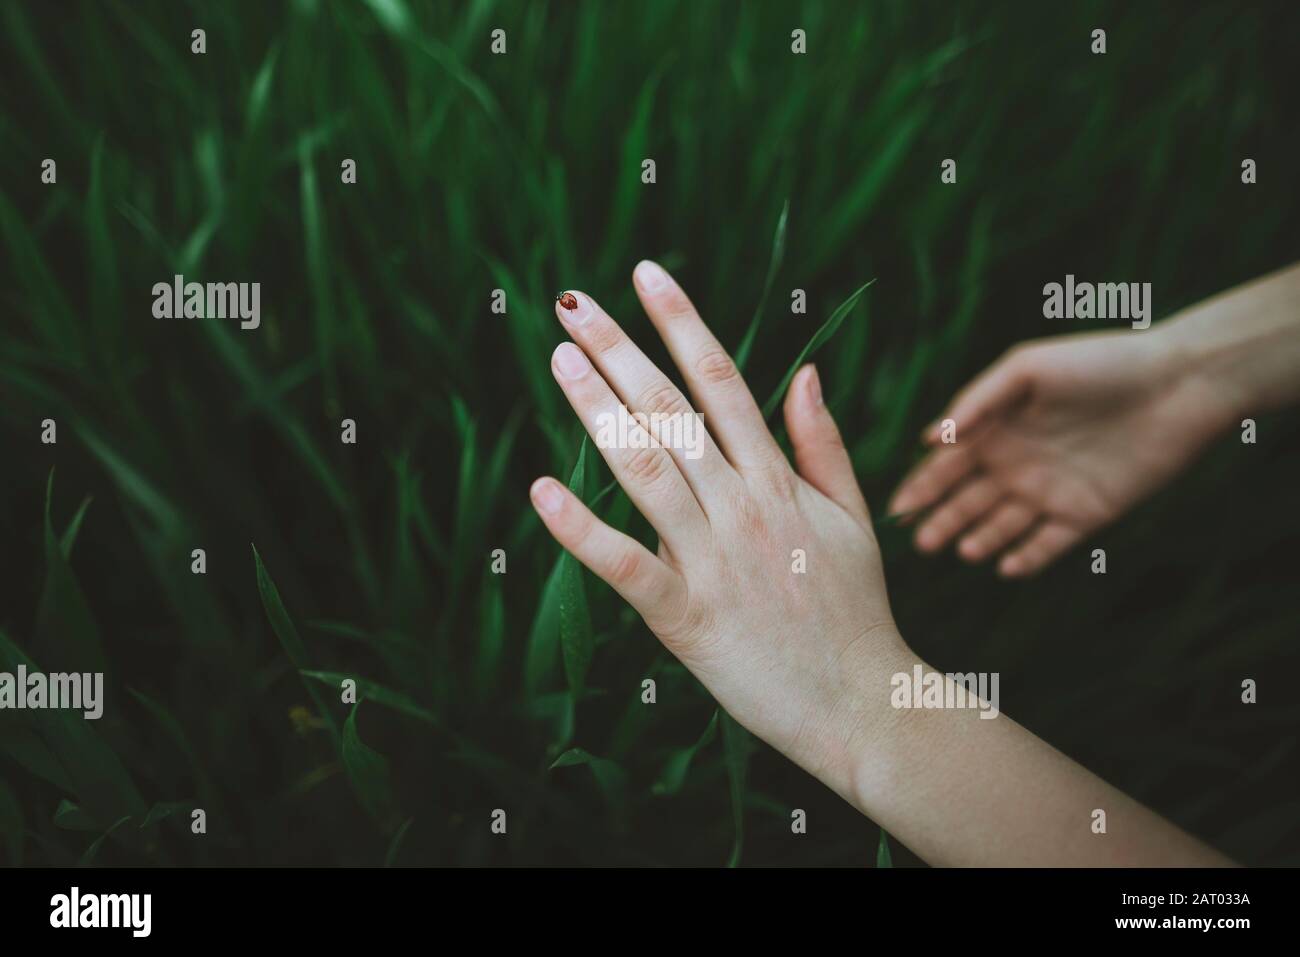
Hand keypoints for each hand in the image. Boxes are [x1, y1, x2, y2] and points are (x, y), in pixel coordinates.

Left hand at [530, 261, 908, 799]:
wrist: (866, 704)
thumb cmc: (855, 610)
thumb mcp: (852, 517)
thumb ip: (822, 443)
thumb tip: (806, 371)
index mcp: (777, 480)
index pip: (723, 380)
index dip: (681, 322)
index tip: (646, 273)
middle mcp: (742, 506)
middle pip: (672, 410)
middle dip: (619, 349)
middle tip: (570, 301)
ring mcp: (713, 559)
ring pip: (646, 468)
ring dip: (597, 411)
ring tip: (559, 359)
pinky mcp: (686, 617)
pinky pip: (627, 566)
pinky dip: (583, 531)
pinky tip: (541, 491)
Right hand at [889, 327, 1234, 575]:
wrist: (1177, 383)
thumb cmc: (1100, 363)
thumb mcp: (1027, 369)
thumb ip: (977, 402)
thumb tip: (929, 440)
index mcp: (998, 430)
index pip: (947, 467)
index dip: (920, 489)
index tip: (895, 512)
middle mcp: (1017, 464)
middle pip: (967, 503)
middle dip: (941, 522)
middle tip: (920, 544)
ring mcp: (1050, 491)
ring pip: (1002, 527)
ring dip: (979, 540)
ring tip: (960, 552)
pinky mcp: (1086, 514)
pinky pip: (1048, 545)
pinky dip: (1027, 558)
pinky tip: (1006, 568)